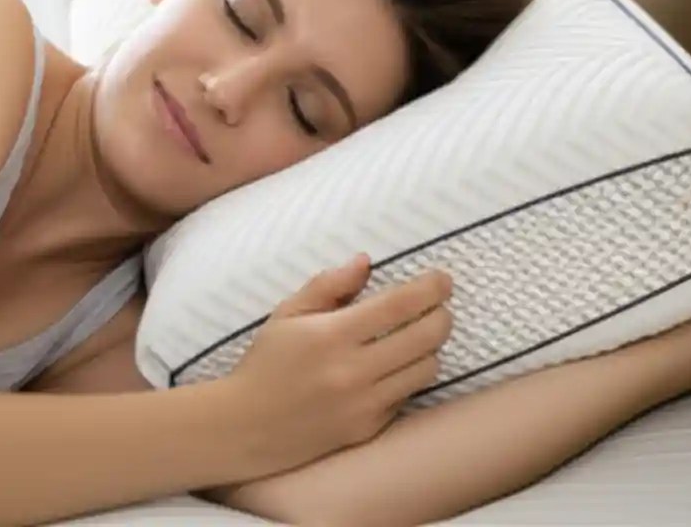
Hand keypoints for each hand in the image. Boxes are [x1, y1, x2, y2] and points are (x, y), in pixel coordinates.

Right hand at [221, 254, 453, 477]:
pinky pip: (408, 395)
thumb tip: (365, 262)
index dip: (431, 289)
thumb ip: (328, 285)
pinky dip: (408, 377)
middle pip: (426, 337)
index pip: (400, 305)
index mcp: (332, 335)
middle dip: (441, 315)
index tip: (442, 280)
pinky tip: (393, 368)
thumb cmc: (267, 363)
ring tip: (416, 337)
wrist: (247, 427)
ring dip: (430, 348)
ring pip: (427, 368)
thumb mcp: (288, 314)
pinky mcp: (370, 428)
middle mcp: (354, 371)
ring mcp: (365, 404)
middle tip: (437, 307)